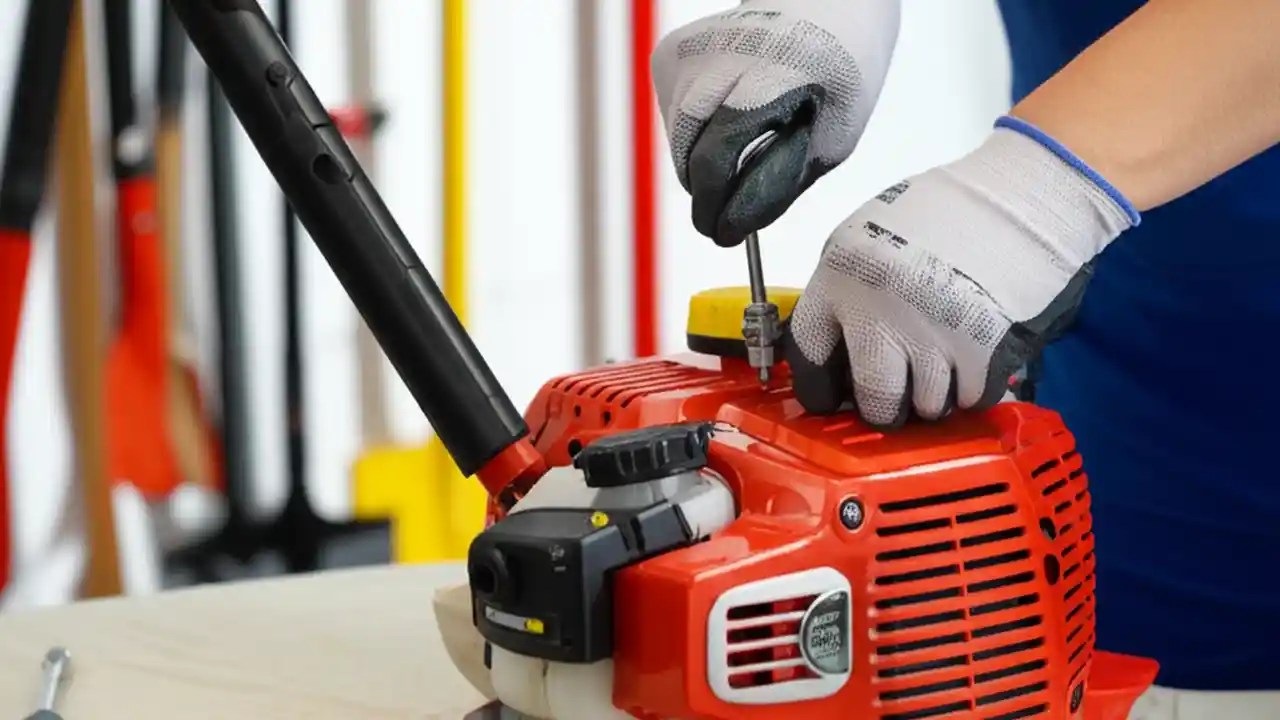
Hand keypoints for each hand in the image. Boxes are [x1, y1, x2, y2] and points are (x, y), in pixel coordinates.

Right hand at [651, 0, 899, 246]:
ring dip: (701, 165)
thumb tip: (731, 227)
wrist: (825, 1)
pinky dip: (694, 136)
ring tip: (742, 150)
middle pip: (689, 154)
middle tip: (731, 207)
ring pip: (677, 140)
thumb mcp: (832, 137)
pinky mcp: (671, 54)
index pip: (716, 158)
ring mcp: (688, 51)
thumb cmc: (839, 70)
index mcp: (771, 71)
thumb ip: (778, 184)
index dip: (715, 207)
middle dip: (708, 192)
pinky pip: (673, 118)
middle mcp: (718, 53)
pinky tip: (727, 120)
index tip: (722, 235)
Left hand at [786, 117, 1139, 426]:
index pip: (807, 353)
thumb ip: (848, 288)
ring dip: (937, 397)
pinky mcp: (981, 350)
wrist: (1022, 196)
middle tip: (900, 397)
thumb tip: (840, 350)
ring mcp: (930, 332)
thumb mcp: (869, 235)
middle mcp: (877, 309)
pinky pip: (971, 398)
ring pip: (927, 406)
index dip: (821, 384)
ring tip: (946, 367)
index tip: (835, 396)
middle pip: (874, 398)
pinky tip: (977, 361)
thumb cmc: (946, 212)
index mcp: (839, 275)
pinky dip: (975, 389)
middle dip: (888, 406)